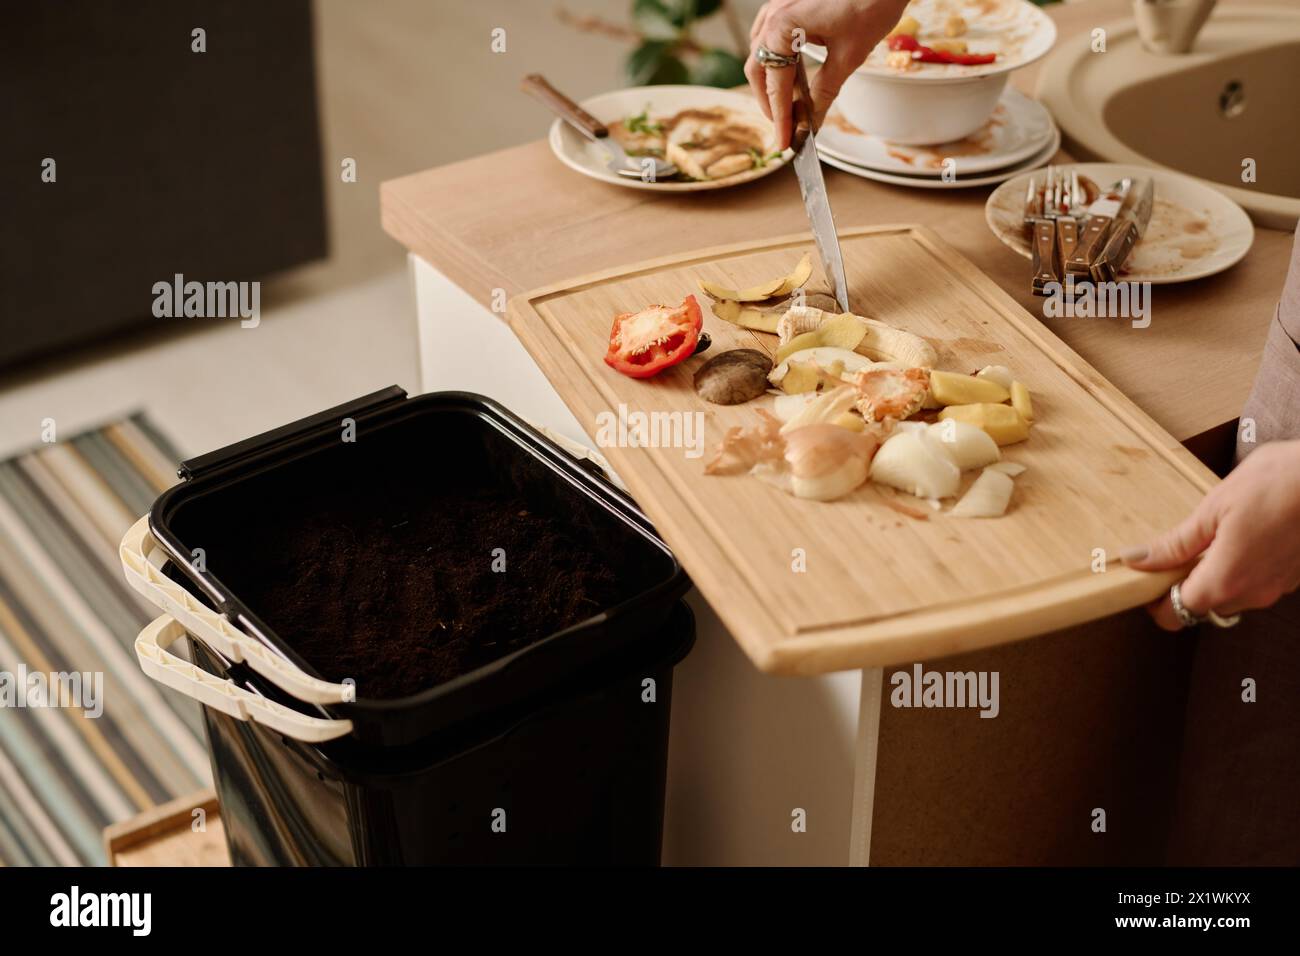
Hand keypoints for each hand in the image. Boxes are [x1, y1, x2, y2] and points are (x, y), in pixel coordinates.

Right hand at [745, 0, 908, 149]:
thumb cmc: (872, 2)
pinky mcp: (789, 2)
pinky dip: (779, 59)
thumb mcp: (849, 55)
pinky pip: (772, 36)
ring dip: (773, 81)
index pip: (776, 84)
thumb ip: (824, 91)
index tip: (785, 142)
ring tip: (791, 105)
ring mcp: (778, 5)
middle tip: (785, 127)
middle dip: (770, 101)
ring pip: (762, 52)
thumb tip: (812, 122)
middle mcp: (773, 14)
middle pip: (758, 69)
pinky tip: (794, 73)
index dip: (780, 118)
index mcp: (782, 26)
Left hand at [1123, 440, 1299, 629]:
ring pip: (1232, 597)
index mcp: (1226, 581)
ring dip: (1214, 577)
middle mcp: (1254, 593)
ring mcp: (1278, 587)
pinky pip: (1256, 583)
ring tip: (1209, 538)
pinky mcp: (1294, 576)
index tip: (1146, 578)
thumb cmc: (1278, 484)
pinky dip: (1241, 569)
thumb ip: (1176, 543)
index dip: (1155, 602)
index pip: (1176, 614)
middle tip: (1174, 551)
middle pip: (1203, 607)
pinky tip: (1240, 536)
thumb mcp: (1214, 508)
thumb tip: (1137, 559)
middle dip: (1183, 586)